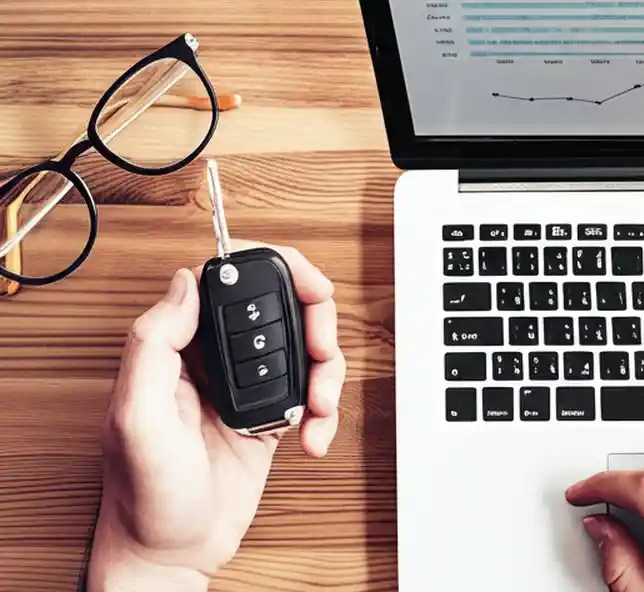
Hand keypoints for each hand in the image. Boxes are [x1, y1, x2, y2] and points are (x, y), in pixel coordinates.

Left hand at [87, 243, 345, 591]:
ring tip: (321, 404)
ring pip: (304, 347)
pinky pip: (312, 394)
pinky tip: (314, 436)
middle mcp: (213, 362)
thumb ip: (153, 344)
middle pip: (279, 306)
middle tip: (324, 345)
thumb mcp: (137, 417)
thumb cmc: (143, 497)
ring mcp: (245, 388)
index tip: (305, 283)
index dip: (272, 269)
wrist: (172, 555)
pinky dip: (326, 412)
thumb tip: (184, 282)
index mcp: (176, 349)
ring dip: (327, 370)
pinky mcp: (271, 417)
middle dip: (315, 318)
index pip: (225, 281)